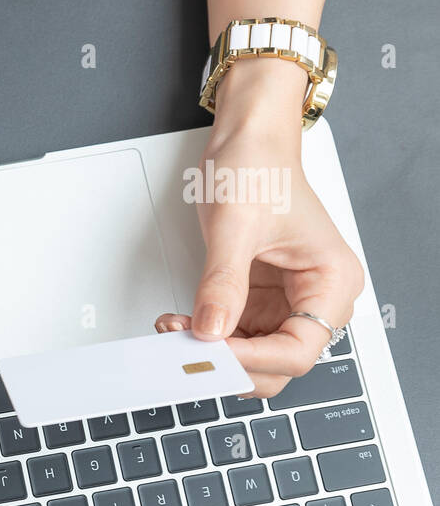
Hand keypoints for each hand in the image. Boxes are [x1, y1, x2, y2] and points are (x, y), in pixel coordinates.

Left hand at [156, 61, 363, 396]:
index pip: (299, 349)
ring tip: (174, 333)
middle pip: (278, 363)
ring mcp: (284, 302)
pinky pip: (232, 334)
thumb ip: (223, 282)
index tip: (209, 356)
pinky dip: (205, 337)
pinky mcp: (257, 299)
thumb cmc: (259, 168)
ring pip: (252, 355)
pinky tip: (180, 323)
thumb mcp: (235, 226)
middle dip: (230, 363)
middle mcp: (314, 297)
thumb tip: (210, 330)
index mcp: (332, 281)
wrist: (247, 142)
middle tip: (183, 355)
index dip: (253, 361)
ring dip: (211, 353)